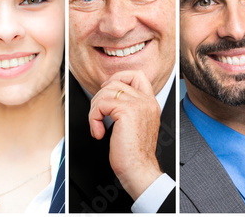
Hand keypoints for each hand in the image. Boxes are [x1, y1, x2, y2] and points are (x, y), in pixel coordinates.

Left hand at [89, 70, 163, 200]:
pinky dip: (93, 119)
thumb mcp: (135, 125)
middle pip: (115, 82)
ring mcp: (138, 104)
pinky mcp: (127, 111)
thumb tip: (107, 96)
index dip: (118, 79)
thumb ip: (128, 108)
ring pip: (106, 92)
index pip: (137, 75)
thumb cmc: (134, 154)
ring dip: (95, 110)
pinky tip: (98, 132)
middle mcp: (147, 101)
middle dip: (99, 98)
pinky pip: (101, 105)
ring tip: (97, 126)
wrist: (138, 169)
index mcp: (150, 103)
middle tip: (98, 116)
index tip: (108, 94)